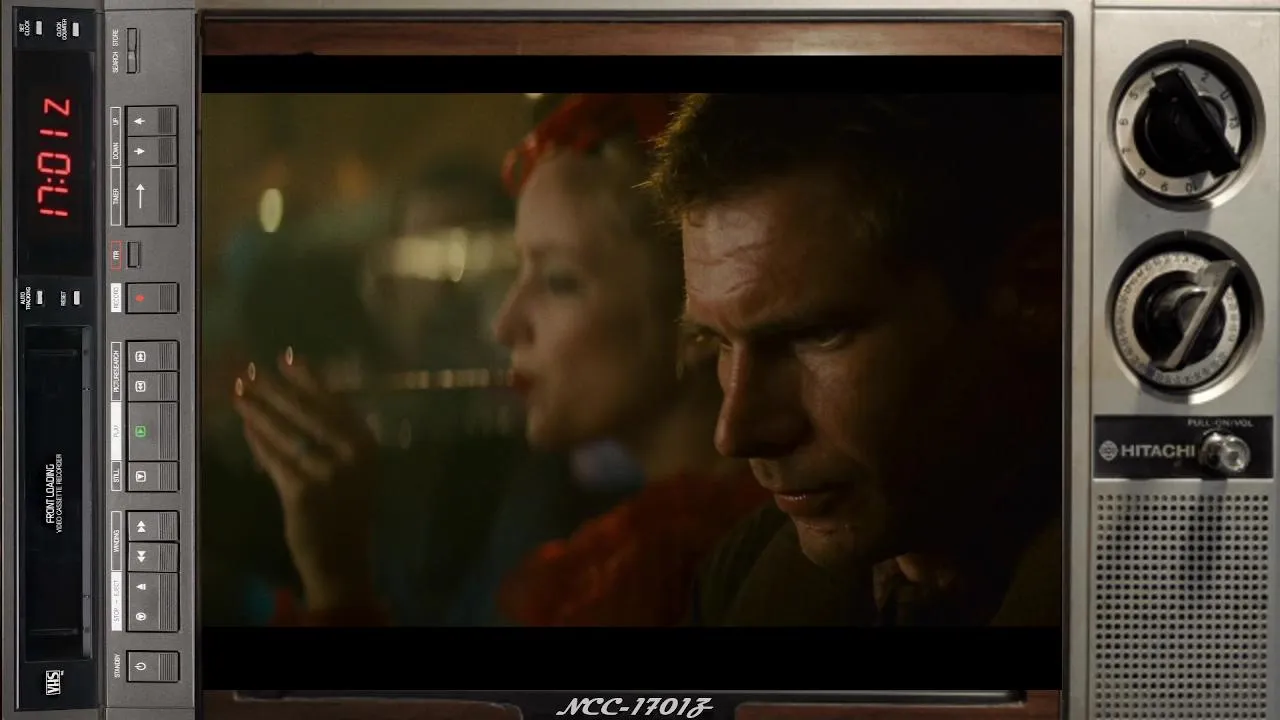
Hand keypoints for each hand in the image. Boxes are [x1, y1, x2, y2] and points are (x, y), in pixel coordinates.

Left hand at [232, 347, 379, 610]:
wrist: (344, 559)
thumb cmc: (347, 510)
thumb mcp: (354, 469)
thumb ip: (336, 437)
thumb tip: (298, 397)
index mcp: (366, 445)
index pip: (334, 401)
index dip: (309, 378)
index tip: (286, 357)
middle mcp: (351, 455)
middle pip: (306, 412)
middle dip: (275, 389)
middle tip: (250, 372)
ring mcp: (328, 475)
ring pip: (285, 434)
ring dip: (259, 411)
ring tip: (239, 394)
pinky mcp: (303, 494)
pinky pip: (274, 460)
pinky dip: (258, 442)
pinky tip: (246, 427)